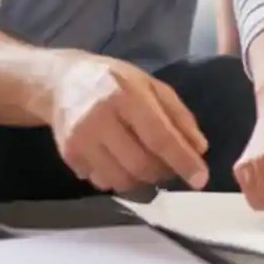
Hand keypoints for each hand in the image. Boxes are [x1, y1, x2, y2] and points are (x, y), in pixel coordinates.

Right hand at [44, 50, 208, 193]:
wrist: (62, 81)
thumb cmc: (115, 81)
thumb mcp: (151, 85)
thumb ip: (177, 115)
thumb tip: (199, 149)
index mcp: (126, 96)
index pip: (159, 137)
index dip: (183, 161)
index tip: (201, 179)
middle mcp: (100, 118)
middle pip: (141, 165)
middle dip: (162, 172)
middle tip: (169, 166)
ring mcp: (81, 139)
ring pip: (122, 180)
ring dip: (141, 180)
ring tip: (144, 162)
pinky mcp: (69, 156)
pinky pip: (102, 182)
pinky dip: (118, 178)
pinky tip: (118, 159)